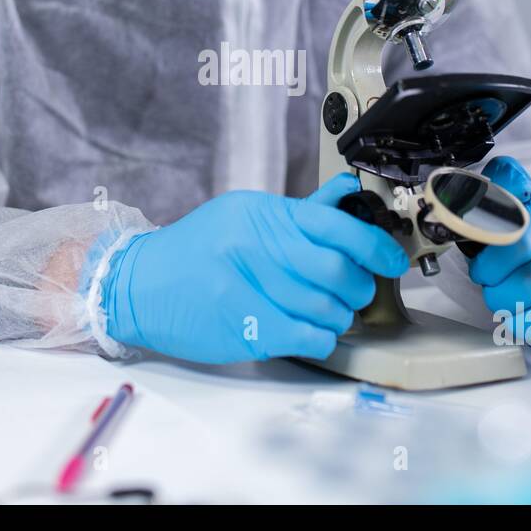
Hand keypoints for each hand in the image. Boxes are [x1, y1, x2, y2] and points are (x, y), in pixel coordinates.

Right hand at [102, 173, 409, 362]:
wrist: (137, 284)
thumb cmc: (195, 251)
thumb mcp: (245, 217)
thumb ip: (299, 212)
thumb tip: (347, 193)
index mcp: (260, 214)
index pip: (335, 224)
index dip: (375, 245)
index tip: (393, 260)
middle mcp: (253, 245)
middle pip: (336, 271)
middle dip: (358, 288)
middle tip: (355, 292)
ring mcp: (245, 286)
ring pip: (325, 308)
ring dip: (339, 316)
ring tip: (329, 313)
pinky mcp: (240, 325)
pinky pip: (306, 335)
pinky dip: (321, 336)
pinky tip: (312, 330)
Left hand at [467, 157, 530, 356]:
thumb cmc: (522, 218)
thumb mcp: (503, 191)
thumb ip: (491, 187)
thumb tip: (475, 189)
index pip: (519, 240)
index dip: (492, 268)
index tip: (480, 275)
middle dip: (504, 299)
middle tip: (494, 301)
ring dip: (529, 323)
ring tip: (512, 322)